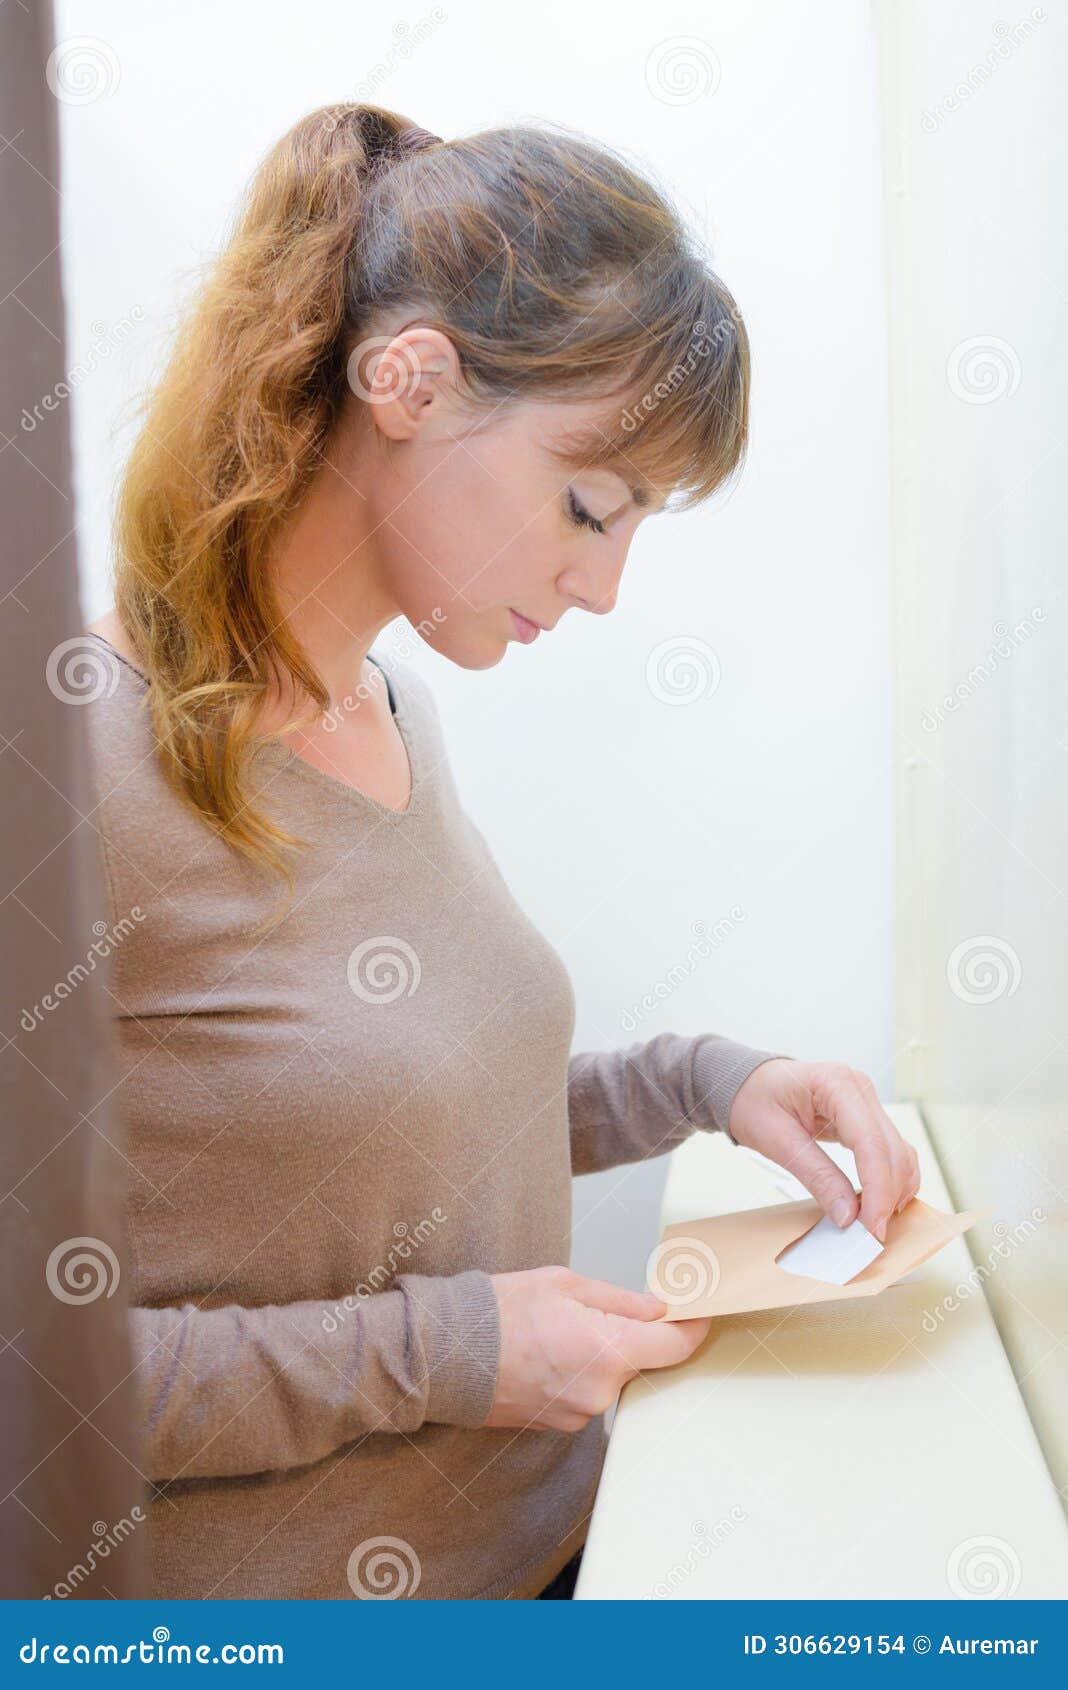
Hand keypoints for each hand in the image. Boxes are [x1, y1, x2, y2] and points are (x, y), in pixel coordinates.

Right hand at [484, 1266, 709, 1431]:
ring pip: (611, 1378)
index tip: (700, 1313)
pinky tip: (547, 1352)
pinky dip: (578, 1372)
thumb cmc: (497, 1312)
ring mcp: (579, 1414)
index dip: (693, 1327)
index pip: (675, 1346)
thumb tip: (658, 1309)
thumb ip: (620, 1301)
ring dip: (600, 1354)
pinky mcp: (559, 1425)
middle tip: (598, 1309)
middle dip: (631, 1336)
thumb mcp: (565, 1284)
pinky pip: (586, 1394)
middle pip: (641, 1362)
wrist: (444, 1354)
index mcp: (607, 1351)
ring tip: (558, 1329)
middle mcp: (600, 1392)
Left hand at [727, 1058, 919, 1242]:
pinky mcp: (867, 1119)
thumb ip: (816, 1176)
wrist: (748, 1084)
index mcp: (837, 1084)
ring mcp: (867, 1102)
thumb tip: (848, 1215)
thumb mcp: (777, 1140)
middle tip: (871, 1235)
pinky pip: (890, 1152)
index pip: (871, 1143)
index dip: (877, 1189)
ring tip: (873, 1222)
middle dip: (887, 1197)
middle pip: (892, 1150)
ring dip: (893, 1191)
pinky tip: (878, 1203)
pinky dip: (889, 1180)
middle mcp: (860, 1089)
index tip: (871, 1226)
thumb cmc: (754, 1100)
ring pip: (899, 1153)